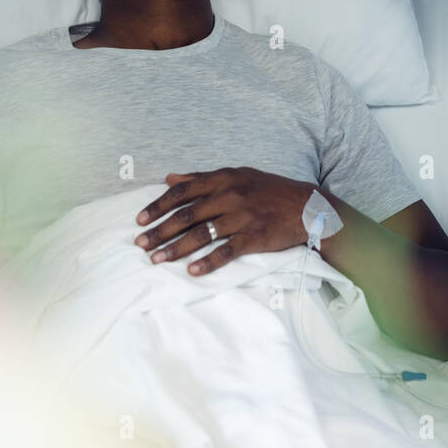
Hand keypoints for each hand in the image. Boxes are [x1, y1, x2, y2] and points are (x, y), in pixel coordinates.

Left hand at [134, 168, 315, 274]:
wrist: (306, 206)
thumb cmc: (268, 190)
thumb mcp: (237, 175)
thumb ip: (202, 177)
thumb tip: (169, 178)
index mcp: (224, 179)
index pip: (183, 192)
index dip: (159, 206)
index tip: (140, 219)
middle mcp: (231, 195)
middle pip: (187, 215)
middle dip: (160, 231)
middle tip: (141, 244)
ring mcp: (243, 217)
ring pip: (202, 235)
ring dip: (176, 249)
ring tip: (157, 260)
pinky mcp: (254, 237)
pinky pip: (226, 252)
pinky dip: (208, 263)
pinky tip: (192, 272)